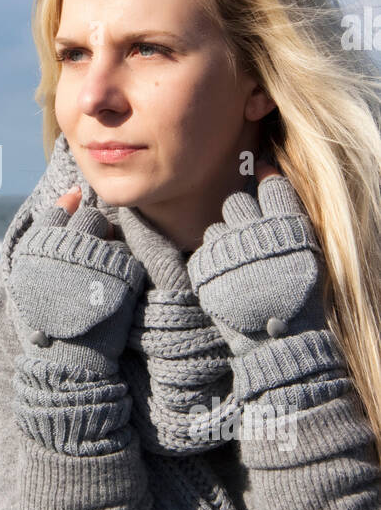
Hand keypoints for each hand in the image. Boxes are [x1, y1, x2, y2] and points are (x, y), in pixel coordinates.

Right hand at [5, 184, 145, 377]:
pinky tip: (113, 287)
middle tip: (92, 254)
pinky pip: (128, 257)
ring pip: (112, 236)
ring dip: (109, 249)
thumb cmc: (45, 317)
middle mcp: (67, 249)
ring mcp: (98, 262)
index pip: (60, 210)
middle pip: (90, 217)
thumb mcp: (30, 273)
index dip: (69, 211)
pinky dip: (124, 269)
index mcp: (38, 247)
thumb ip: (47, 233)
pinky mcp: (123, 276)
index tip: (75, 216)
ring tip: (101, 275)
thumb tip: (72, 193)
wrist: (68, 358)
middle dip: (93, 230)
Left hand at [186, 161, 326, 356]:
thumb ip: (288, 215)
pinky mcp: (204, 269)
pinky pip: (202, 252)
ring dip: (224, 243)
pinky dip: (211, 262)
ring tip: (237, 267)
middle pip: (236, 202)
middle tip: (248, 240)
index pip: (272, 186)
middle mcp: (253, 234)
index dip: (266, 178)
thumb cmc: (298, 296)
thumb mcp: (307, 253)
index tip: (261, 173)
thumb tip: (265, 170)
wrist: (278, 339)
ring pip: (216, 229)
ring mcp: (226, 251)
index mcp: (285, 228)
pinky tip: (225, 278)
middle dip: (240, 216)